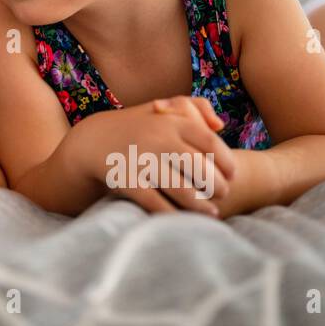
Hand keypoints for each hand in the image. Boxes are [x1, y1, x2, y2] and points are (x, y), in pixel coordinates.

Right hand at [74, 96, 236, 216]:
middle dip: (216, 185)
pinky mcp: (128, 182)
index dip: (226, 163)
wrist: (92, 142)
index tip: (232, 175)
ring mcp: (142, 161)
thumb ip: (193, 107)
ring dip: (201, 205)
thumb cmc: (135, 126)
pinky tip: (185, 219)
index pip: (211, 144)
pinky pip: (157, 203)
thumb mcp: (162, 109)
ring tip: (211, 211)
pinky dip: (175, 214)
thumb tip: (219, 125)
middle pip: (200, 169)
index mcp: (170, 122)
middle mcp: (158, 140)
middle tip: (222, 194)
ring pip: (182, 190)